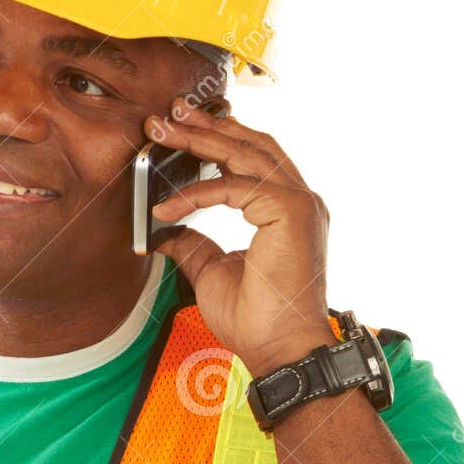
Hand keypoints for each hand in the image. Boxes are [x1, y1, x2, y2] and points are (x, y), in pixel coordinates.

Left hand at [145, 98, 335, 377]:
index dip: (216, 140)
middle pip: (250, 145)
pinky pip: (235, 187)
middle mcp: (299, 201)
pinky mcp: (291, 212)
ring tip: (164, 128)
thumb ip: (193, 243)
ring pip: (245, 153)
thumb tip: (164, 228)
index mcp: (286, 212)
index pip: (251, 159)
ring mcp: (299, 204)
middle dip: (207, 125)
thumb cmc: (256, 322)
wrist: (280, 351)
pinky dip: (197, 192)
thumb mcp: (211, 272)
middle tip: (168, 112)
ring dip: (201, 138)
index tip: (180, 129)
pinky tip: (167, 204)